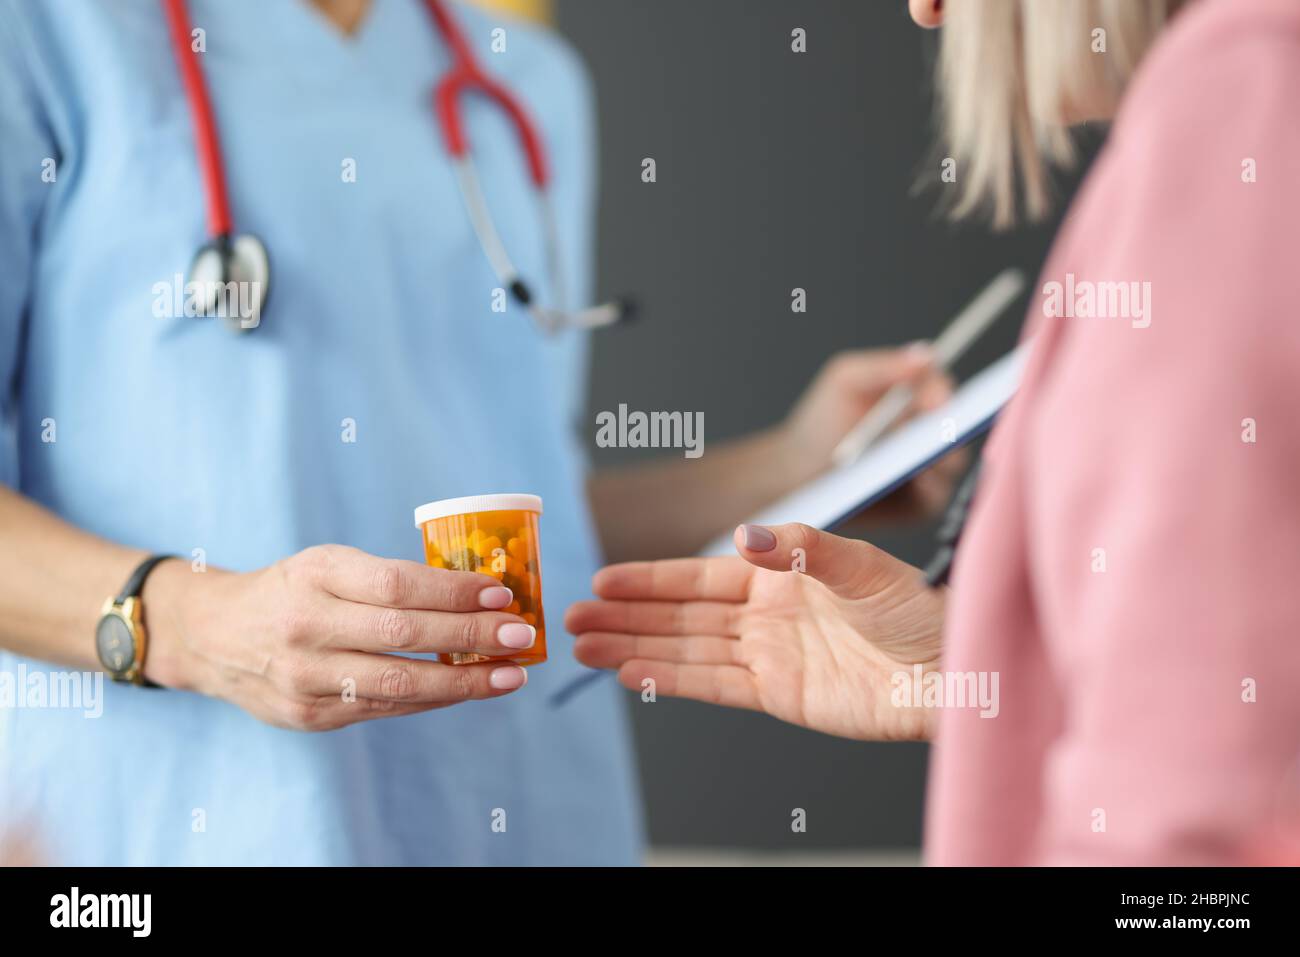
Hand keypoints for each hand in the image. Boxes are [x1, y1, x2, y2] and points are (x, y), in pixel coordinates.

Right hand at [143, 545, 536, 730]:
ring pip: (399, 684)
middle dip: (471, 636)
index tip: (499, 594)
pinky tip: (469, 689)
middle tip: (520, 634)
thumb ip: (388, 578)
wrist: (213, 636)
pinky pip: (385, 709)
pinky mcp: (308, 716)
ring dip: (464, 681)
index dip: (452, 592)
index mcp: (314, 574)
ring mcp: (304, 677)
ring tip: (511, 674)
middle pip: (402, 634)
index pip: (395, 584)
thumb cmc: (293, 590)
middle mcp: (305, 626)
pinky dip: (434, 699)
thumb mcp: (329, 564)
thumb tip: (477, 593)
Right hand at [566, 522, 946, 740]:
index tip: (603, 581)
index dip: (649, 579)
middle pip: (680, 614)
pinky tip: (632, 673)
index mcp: (778, 572)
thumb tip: (746, 535)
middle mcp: (765, 612)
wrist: (954, 673)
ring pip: (686, 650)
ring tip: (584, 648)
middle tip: (571, 619)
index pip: (698, 575)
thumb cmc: (920, 610)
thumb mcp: (863, 567)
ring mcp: (768, 654)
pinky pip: (713, 685)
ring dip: (634, 648)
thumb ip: (802, 549)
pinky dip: (671, 680)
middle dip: (626, 616)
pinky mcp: (779, 694)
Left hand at [777, 345, 967, 520]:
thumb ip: (883, 367)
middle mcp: (928, 432)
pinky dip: (926, 491)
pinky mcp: (919, 503)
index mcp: (916, 397)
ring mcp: (928, 468)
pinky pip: (934, 498)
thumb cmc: (822, 422)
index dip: (943, 396)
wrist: (798, 472)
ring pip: (950, 465)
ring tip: (917, 459)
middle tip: (932, 434)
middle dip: (947, 431)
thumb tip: (926, 355)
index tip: (934, 402)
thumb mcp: (844, 382)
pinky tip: (912, 483)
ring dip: (936, 462)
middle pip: (957, 429)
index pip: (944, 390)